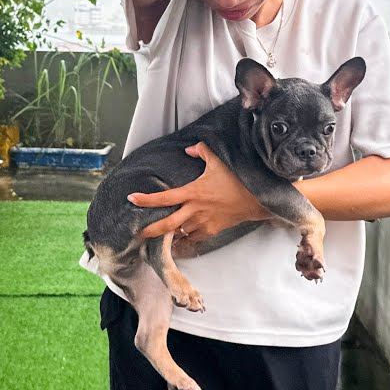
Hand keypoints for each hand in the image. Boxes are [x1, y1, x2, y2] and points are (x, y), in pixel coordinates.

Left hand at [133, 142, 270, 243]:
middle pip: (166, 225)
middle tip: (137, 232)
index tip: (132, 199)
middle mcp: (195, 210)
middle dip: (150, 230)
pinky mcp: (212, 231)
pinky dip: (184, 240)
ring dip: (168, 235)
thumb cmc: (237, 179)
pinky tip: (178, 241)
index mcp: (193, 192)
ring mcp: (203, 223)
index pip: (164, 198)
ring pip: (179, 233)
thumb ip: (201, 150)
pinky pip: (193, 239)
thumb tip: (189, 149)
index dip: (146, 199)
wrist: (257, 199)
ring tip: (157, 235)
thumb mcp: (219, 160)